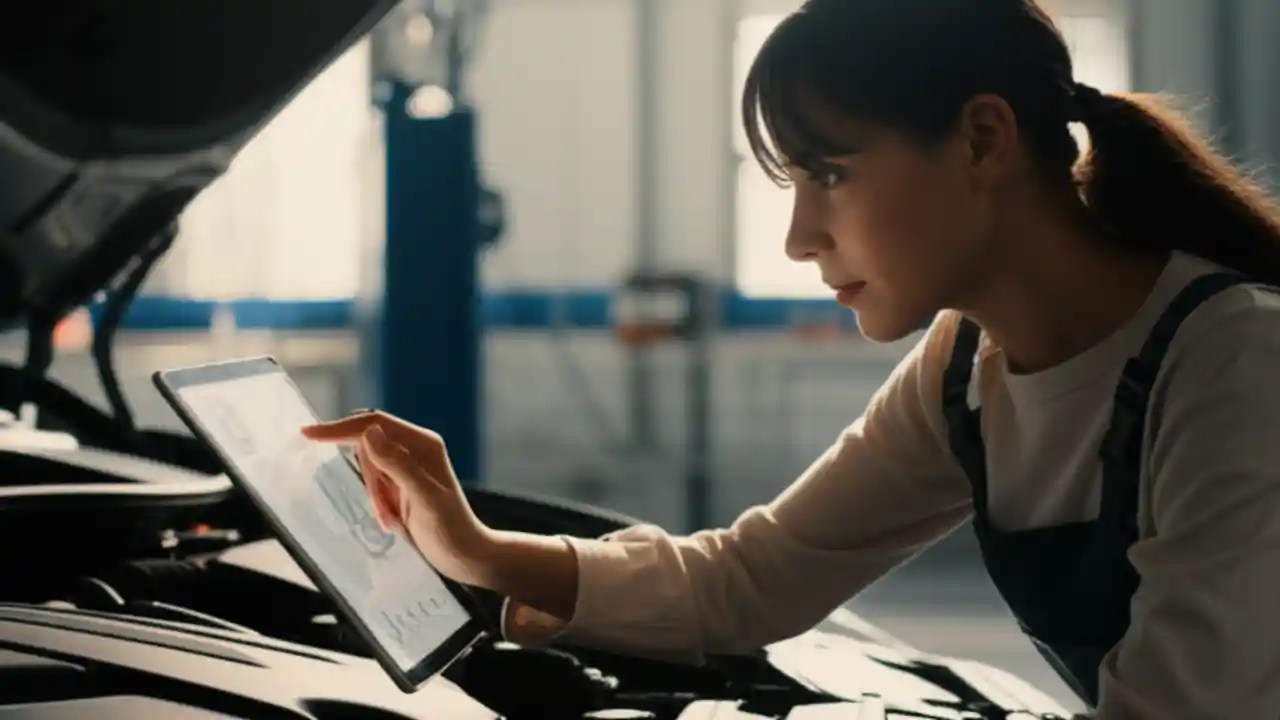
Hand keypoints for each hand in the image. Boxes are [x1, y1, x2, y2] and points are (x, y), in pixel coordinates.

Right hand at [302, 411, 497, 587]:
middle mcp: (416, 449)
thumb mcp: (423, 499)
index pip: (374, 424)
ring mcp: (409, 466)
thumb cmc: (451, 529)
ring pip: (370, 470)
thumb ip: (398, 466)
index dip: (340, 428)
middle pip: (368, 448)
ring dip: (375, 497)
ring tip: (394, 521)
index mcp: (423, 443)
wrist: (465, 556)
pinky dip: (379, 505)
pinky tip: (395, 523)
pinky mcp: (403, 484)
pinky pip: (376, 487)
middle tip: (385, 511)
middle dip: (369, 480)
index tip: (307, 434)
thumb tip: (369, 433)